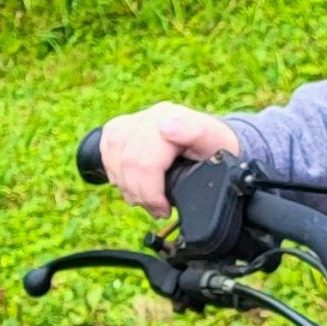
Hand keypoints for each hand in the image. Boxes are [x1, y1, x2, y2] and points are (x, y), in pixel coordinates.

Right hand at [98, 103, 240, 214]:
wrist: (213, 143)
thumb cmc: (218, 148)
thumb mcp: (219, 145)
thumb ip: (197, 133)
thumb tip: (166, 128)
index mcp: (174, 117)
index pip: (146, 161)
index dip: (151, 193)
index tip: (164, 209)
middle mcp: (153, 115)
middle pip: (129, 163)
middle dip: (140, 194)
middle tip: (156, 209)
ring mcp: (138, 119)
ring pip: (115, 157)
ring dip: (126, 186)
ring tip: (143, 199)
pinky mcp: (124, 126)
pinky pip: (107, 147)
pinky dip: (114, 170)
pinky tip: (127, 181)